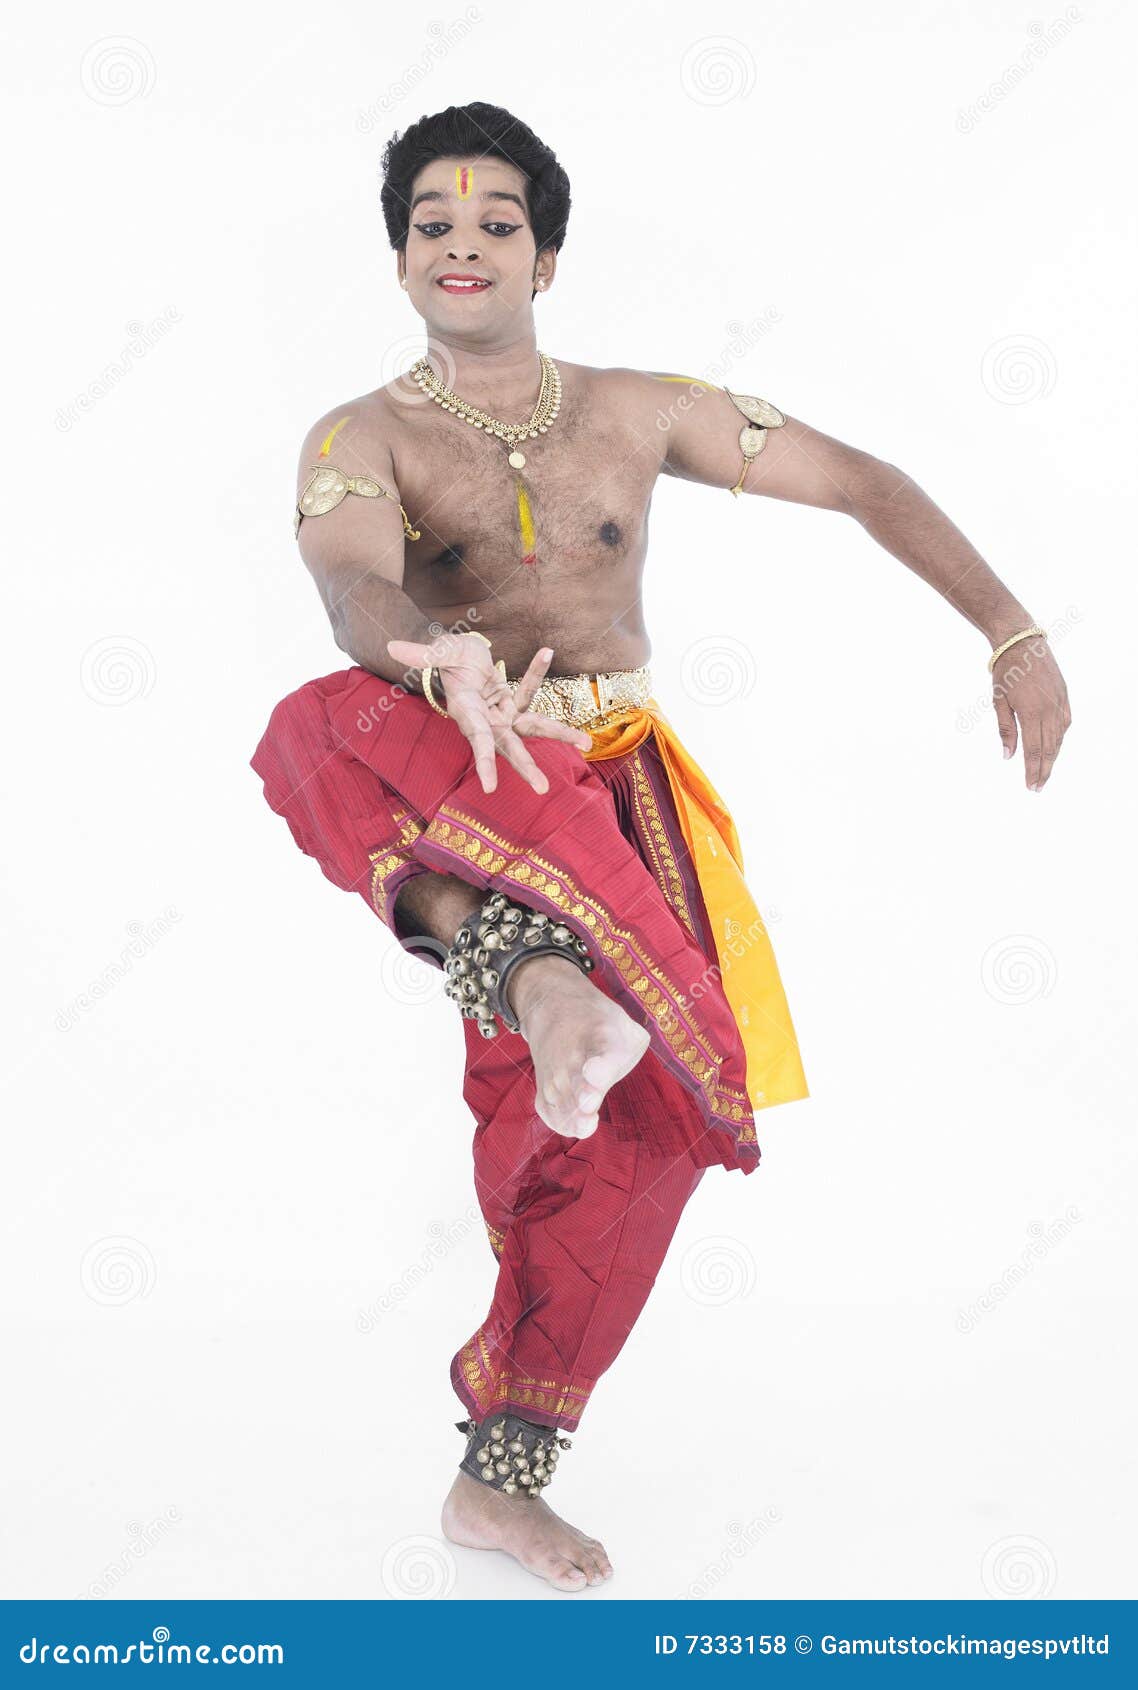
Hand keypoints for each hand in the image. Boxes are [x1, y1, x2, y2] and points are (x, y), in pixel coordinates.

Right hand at [385, 634, 591, 793]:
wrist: (457, 657)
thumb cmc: (445, 659)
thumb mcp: (436, 652)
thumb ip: (420, 653)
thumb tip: (391, 646)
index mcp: (468, 715)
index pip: (478, 742)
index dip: (483, 763)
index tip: (491, 787)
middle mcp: (488, 721)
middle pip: (510, 747)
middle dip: (526, 767)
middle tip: (542, 789)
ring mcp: (504, 713)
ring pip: (534, 727)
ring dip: (560, 734)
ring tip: (587, 744)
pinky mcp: (514, 701)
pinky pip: (529, 688)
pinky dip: (536, 669)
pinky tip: (546, 651)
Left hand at [991, 635, 1071, 789]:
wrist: (1022, 644)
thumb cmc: (1006, 672)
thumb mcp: (999, 701)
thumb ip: (1006, 730)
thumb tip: (1008, 756)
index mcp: (1032, 713)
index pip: (1034, 750)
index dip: (1032, 770)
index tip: (1030, 786)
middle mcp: (1049, 710)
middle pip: (1049, 749)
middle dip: (1043, 770)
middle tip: (1037, 787)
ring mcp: (1059, 703)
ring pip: (1059, 738)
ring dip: (1052, 757)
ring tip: (1045, 773)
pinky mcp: (1064, 696)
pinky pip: (1065, 723)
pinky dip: (1060, 738)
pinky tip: (1054, 748)